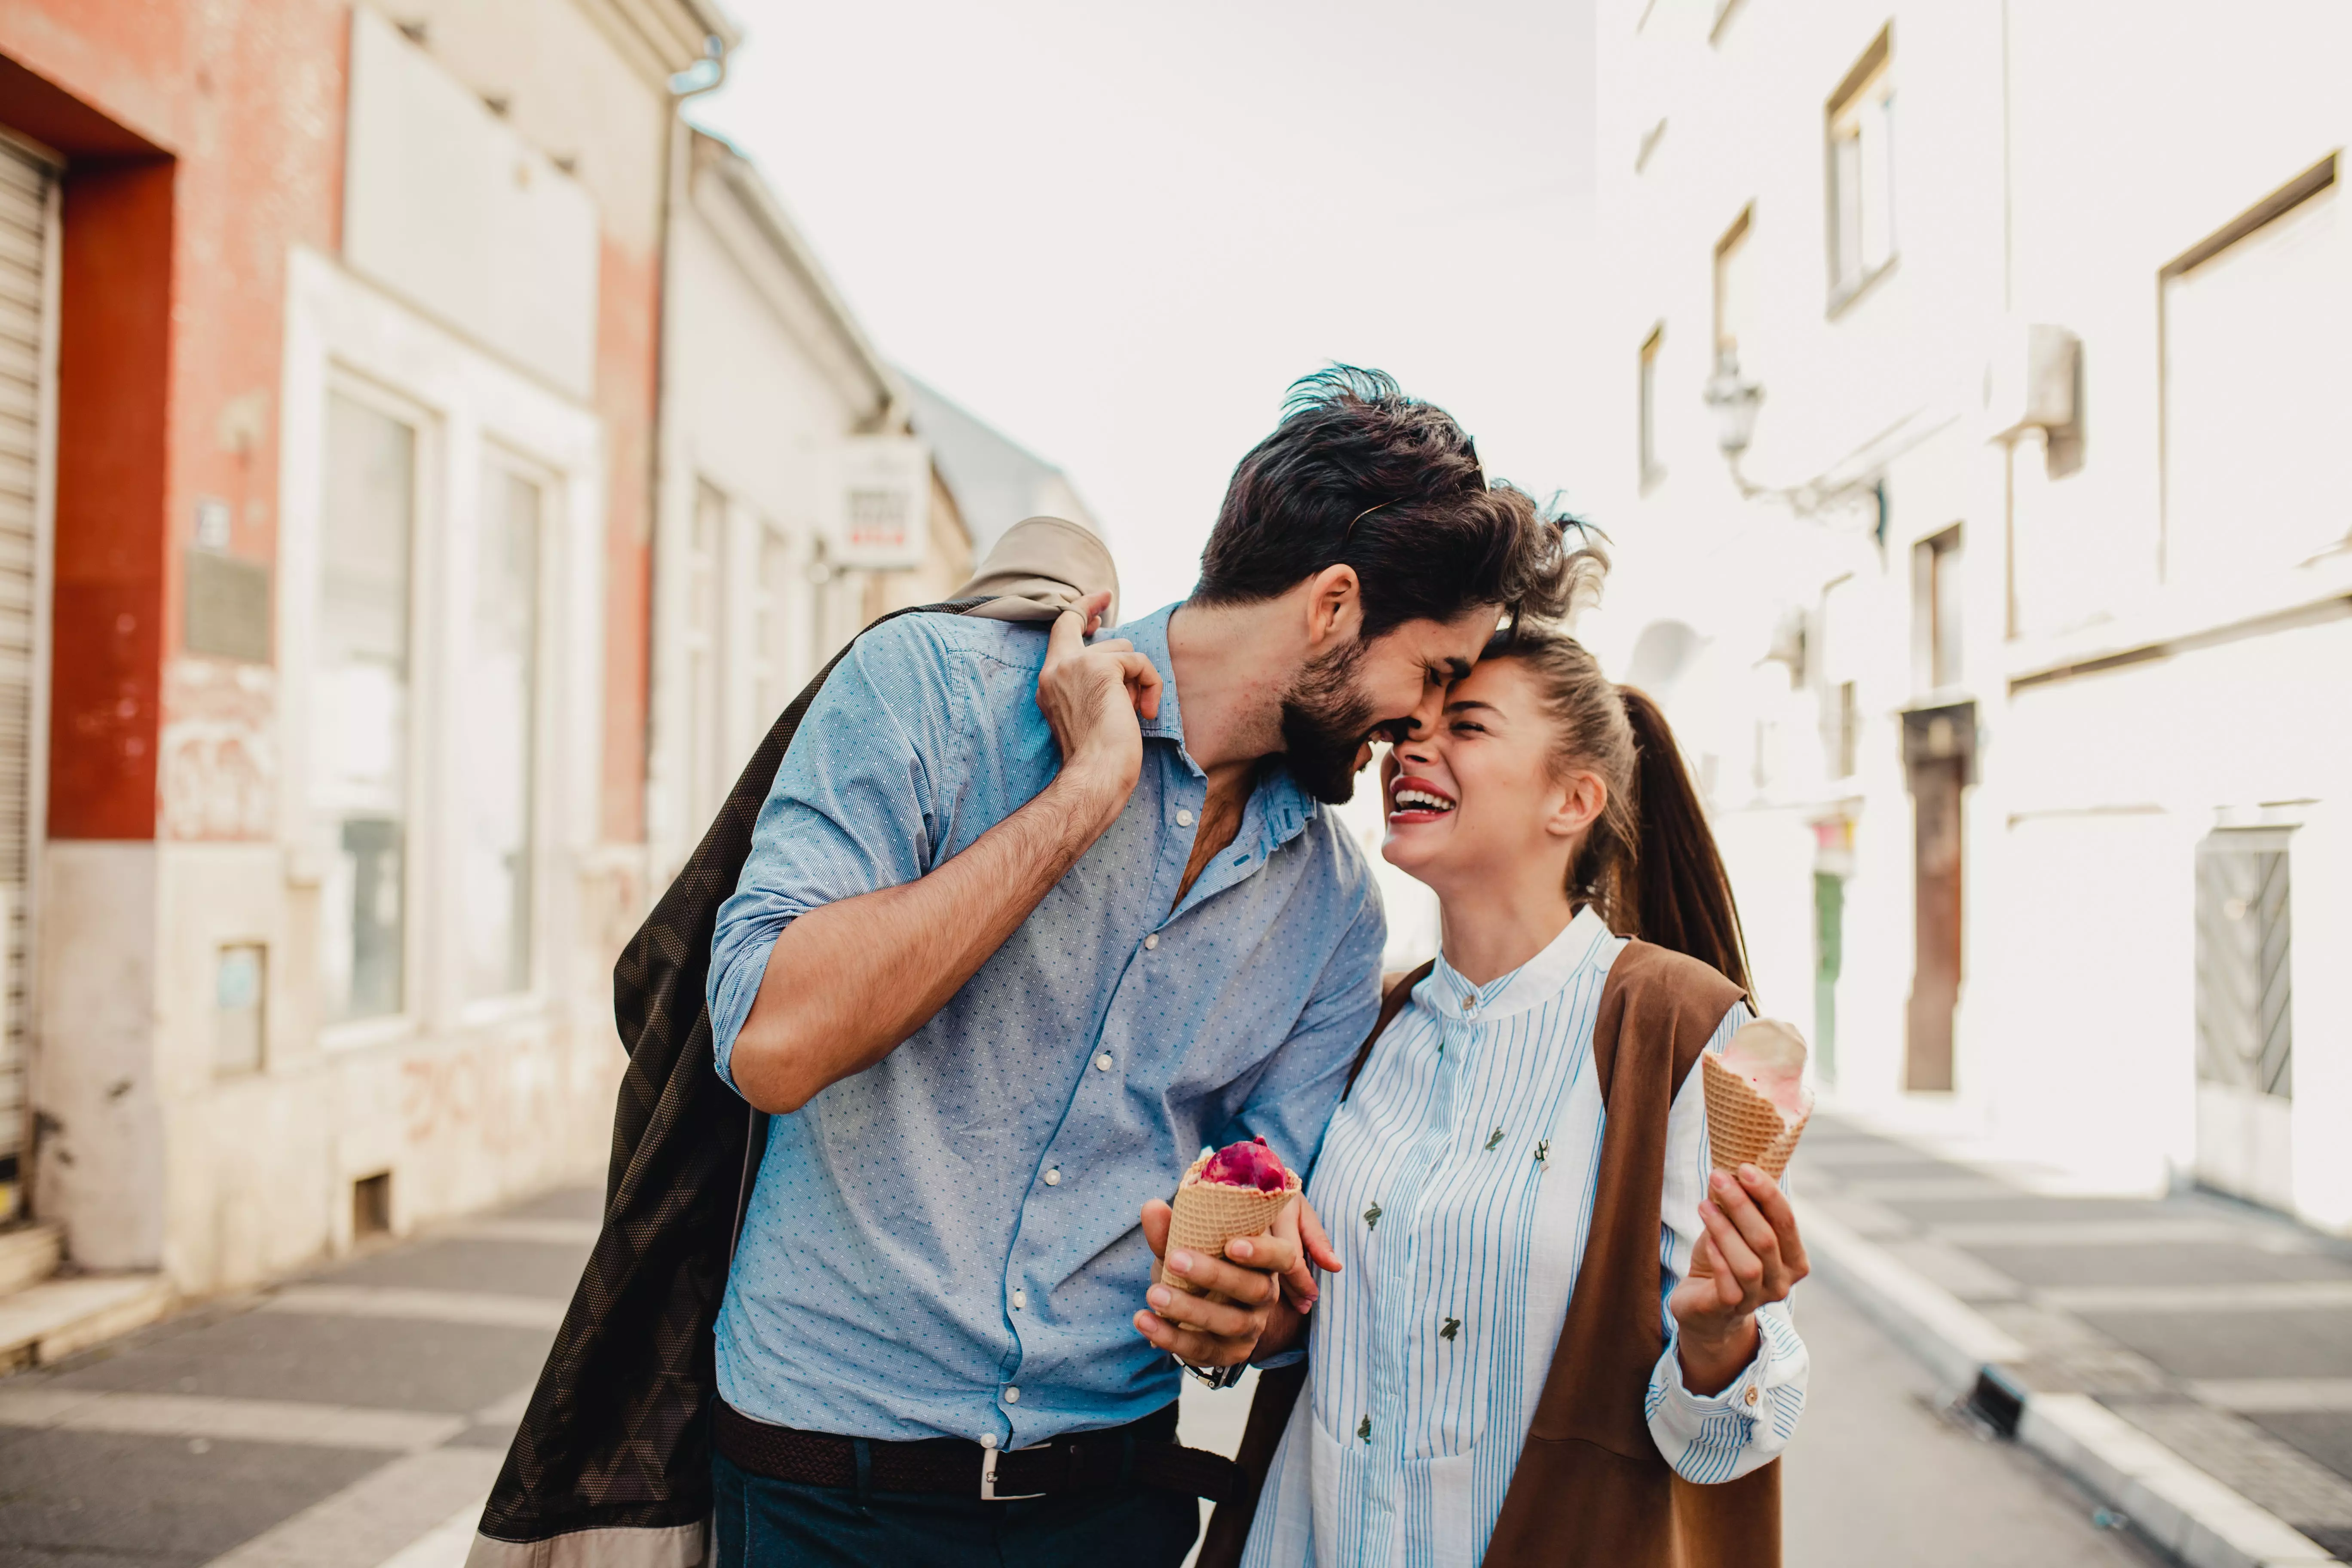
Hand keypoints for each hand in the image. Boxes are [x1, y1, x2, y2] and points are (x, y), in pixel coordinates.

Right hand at [1036, 592, 1161, 806]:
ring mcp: (1076, 664)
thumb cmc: (1097, 757)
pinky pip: (1138, 662)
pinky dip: (1150, 685)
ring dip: (1136, 679)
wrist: (1095, 774)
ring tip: (1135, 710)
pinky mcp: (1101, 667)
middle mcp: (1056, 668)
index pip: (1062, 629)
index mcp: (1049, 682)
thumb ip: (1093, 683)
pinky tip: (1146, 711)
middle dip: (1118, 646)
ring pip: (1123, 650)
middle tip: (1120, 630)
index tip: (1100, 600)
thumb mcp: (1088, 711)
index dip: (1082, 609)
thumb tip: (1122, 662)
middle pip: (1094, 633)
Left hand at [1132, 1193, 1342, 1368]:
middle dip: (1215, 1274)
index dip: (1262, 1252)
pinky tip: (1143, 1319)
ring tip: (1154, 1293)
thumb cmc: (1198, 1266)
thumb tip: (1151, 1206)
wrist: (1196, 1311)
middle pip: (1254, 1289)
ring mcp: (1249, 1329)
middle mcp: (1264, 1297)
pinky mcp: (1227, 1354)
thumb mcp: (1189, 1246)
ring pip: (1229, 1322)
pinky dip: (1170, 1335)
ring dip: (1189, 1308)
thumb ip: (1174, 1229)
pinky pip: (1201, 1349)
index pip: (1282, 1256)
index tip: (1232, 1244)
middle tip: (1175, 1259)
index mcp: (1264, 1263)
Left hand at [1668, 1163, 1809, 1395]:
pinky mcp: (1729, 1309)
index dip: (1768, 1193)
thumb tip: (1735, 1165)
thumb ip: (1744, 1207)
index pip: (1787, 1221)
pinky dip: (1718, 1258)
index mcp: (1793, 1259)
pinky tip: (1706, 1239)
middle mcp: (1782, 1282)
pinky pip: (1729, 1285)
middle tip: (1718, 1177)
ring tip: (1704, 1204)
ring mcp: (1757, 1300)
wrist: (1703, 1307)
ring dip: (1725, 1229)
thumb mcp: (1737, 1230)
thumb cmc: (1724, 1259)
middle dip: (1742, 1204)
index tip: (1745, 1168)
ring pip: (1748, 1264)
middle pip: (1767, 1240)